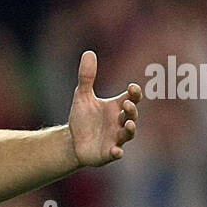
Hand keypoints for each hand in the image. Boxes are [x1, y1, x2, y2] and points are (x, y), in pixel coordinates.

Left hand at [66, 51, 140, 166]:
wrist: (72, 141)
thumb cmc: (82, 118)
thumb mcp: (82, 96)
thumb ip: (87, 77)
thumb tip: (88, 53)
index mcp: (117, 107)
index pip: (132, 98)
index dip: (134, 94)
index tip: (132, 88)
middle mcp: (120, 122)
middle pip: (132, 115)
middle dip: (131, 110)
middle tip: (126, 105)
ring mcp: (116, 138)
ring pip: (128, 134)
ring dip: (130, 129)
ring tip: (129, 124)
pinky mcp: (108, 153)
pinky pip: (116, 153)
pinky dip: (117, 152)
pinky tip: (116, 151)